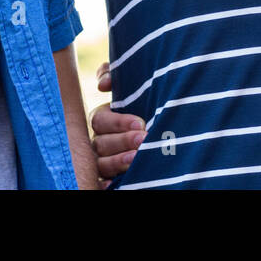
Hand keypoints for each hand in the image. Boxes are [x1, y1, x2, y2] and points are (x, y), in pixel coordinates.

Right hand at [90, 60, 144, 187]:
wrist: (161, 125)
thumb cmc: (144, 102)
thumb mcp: (134, 86)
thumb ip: (114, 75)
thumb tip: (103, 83)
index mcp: (103, 119)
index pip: (101, 120)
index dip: (118, 122)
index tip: (140, 123)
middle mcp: (100, 140)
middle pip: (101, 142)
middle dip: (122, 140)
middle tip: (143, 138)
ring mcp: (103, 160)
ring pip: (101, 163)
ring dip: (117, 161)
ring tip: (137, 158)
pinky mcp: (109, 176)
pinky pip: (100, 182)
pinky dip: (105, 184)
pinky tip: (113, 184)